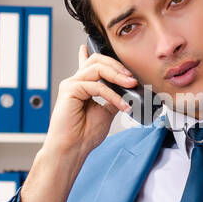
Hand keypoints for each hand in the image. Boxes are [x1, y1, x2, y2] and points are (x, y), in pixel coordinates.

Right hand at [17, 45, 135, 201]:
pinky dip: (112, 95)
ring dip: (118, 76)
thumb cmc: (84, 136)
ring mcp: (71, 85)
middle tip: (133, 78)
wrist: (72, 149)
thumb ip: (113, 98)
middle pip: (97, 61)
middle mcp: (75, 83)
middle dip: (118, 66)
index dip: (101, 55)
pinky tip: (122, 104)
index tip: (114, 51)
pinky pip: (96, 86)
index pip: (90, 64)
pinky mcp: (69, 89)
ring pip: (97, 68)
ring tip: (131, 85)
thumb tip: (128, 90)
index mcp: (82, 87)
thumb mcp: (106, 112)